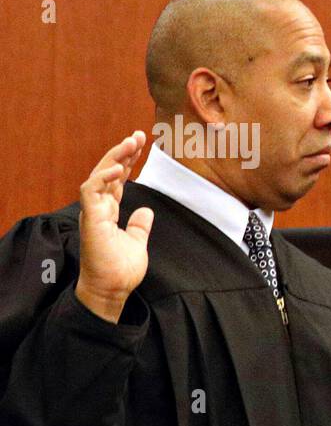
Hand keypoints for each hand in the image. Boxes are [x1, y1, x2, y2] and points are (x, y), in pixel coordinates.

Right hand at [75, 131, 153, 322]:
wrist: (111, 289)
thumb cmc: (120, 270)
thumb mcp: (137, 242)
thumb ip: (139, 226)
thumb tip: (146, 211)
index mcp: (108, 211)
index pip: (116, 179)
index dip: (127, 161)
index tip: (140, 144)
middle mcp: (98, 208)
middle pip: (107, 172)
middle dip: (122, 152)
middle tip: (138, 135)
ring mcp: (92, 212)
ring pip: (98, 176)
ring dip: (114, 158)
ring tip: (130, 143)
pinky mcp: (90, 219)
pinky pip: (91, 191)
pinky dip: (103, 178)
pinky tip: (118, 169)